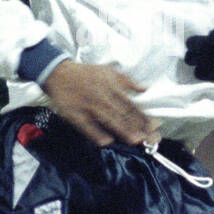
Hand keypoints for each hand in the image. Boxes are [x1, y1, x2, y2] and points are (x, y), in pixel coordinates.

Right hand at [41, 60, 158, 146]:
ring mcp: (88, 107)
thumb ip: (127, 81)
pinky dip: (96, 134)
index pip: (131, 104)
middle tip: (151, 138)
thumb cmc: (85, 74)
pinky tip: (107, 142)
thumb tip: (145, 89)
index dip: (144, 116)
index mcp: (112, 87)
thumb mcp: (109, 71)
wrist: (58, 72)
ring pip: (108, 120)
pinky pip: (87, 126)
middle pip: (123, 114)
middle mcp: (102, 97)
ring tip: (136, 141)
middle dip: (138, 127)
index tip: (156, 125)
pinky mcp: (75, 114)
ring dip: (123, 131)